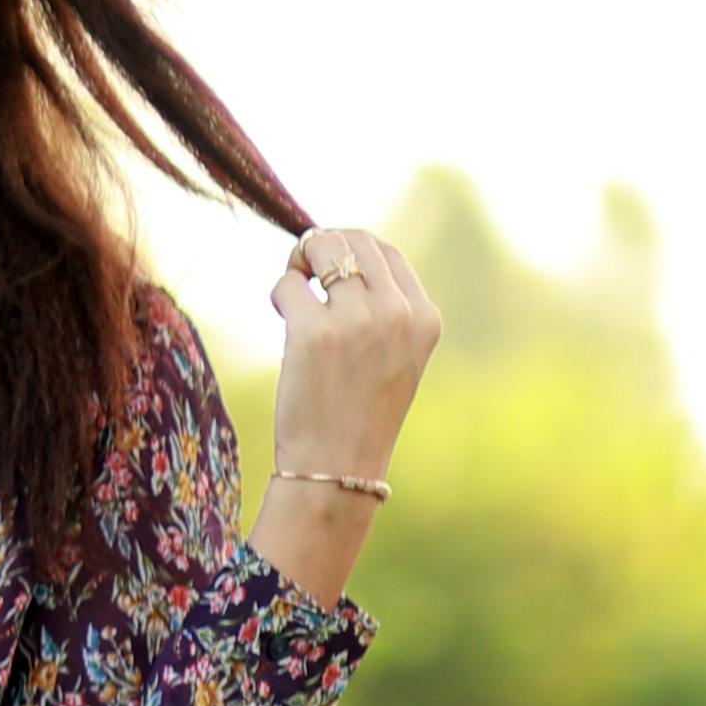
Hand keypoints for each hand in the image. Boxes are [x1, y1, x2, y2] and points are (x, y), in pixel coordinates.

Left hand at [254, 219, 439, 599]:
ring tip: (296, 297)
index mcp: (425, 318)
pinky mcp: (314, 331)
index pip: (384, 249)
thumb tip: (340, 246)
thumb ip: (384, 305)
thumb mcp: (395, 354)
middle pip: (351, 238)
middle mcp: (397, 313)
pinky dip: (280, 294)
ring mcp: (357, 320)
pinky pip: (288, 283)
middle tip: (306, 278)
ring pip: (318, 247)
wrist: (339, 467)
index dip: (349, 251)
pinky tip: (285, 322)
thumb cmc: (360, 409)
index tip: (331, 273)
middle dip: (321, 248)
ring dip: (298, 265)